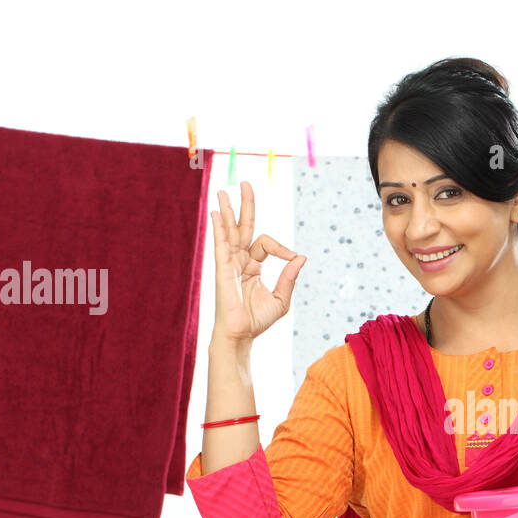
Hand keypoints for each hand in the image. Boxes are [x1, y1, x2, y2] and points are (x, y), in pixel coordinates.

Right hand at [210, 181, 305, 342]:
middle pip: (242, 227)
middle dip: (244, 205)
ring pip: (229, 230)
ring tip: (223, 191)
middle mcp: (239, 260)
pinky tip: (215, 213)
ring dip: (226, 210)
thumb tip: (301, 257)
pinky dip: (218, 228)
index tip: (292, 258)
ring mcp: (229, 263)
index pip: (266, 243)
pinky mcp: (222, 268)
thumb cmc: (258, 320)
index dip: (282, 247)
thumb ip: (289, 277)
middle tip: (245, 183)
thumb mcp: (281, 298)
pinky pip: (220, 244)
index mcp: (253, 265)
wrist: (242, 334)